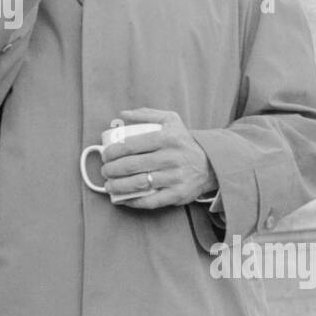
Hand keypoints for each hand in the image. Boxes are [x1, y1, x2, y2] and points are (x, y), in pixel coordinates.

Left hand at [99, 108, 217, 209]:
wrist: (210, 164)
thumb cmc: (183, 142)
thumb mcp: (170, 120)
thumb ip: (146, 114)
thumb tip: (122, 114)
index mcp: (167, 138)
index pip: (132, 145)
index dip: (113, 152)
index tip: (105, 155)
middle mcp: (171, 157)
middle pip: (132, 165)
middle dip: (112, 170)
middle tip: (105, 171)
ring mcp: (175, 177)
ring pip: (139, 184)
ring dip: (118, 186)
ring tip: (109, 185)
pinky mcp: (178, 195)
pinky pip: (151, 201)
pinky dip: (133, 202)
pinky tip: (122, 199)